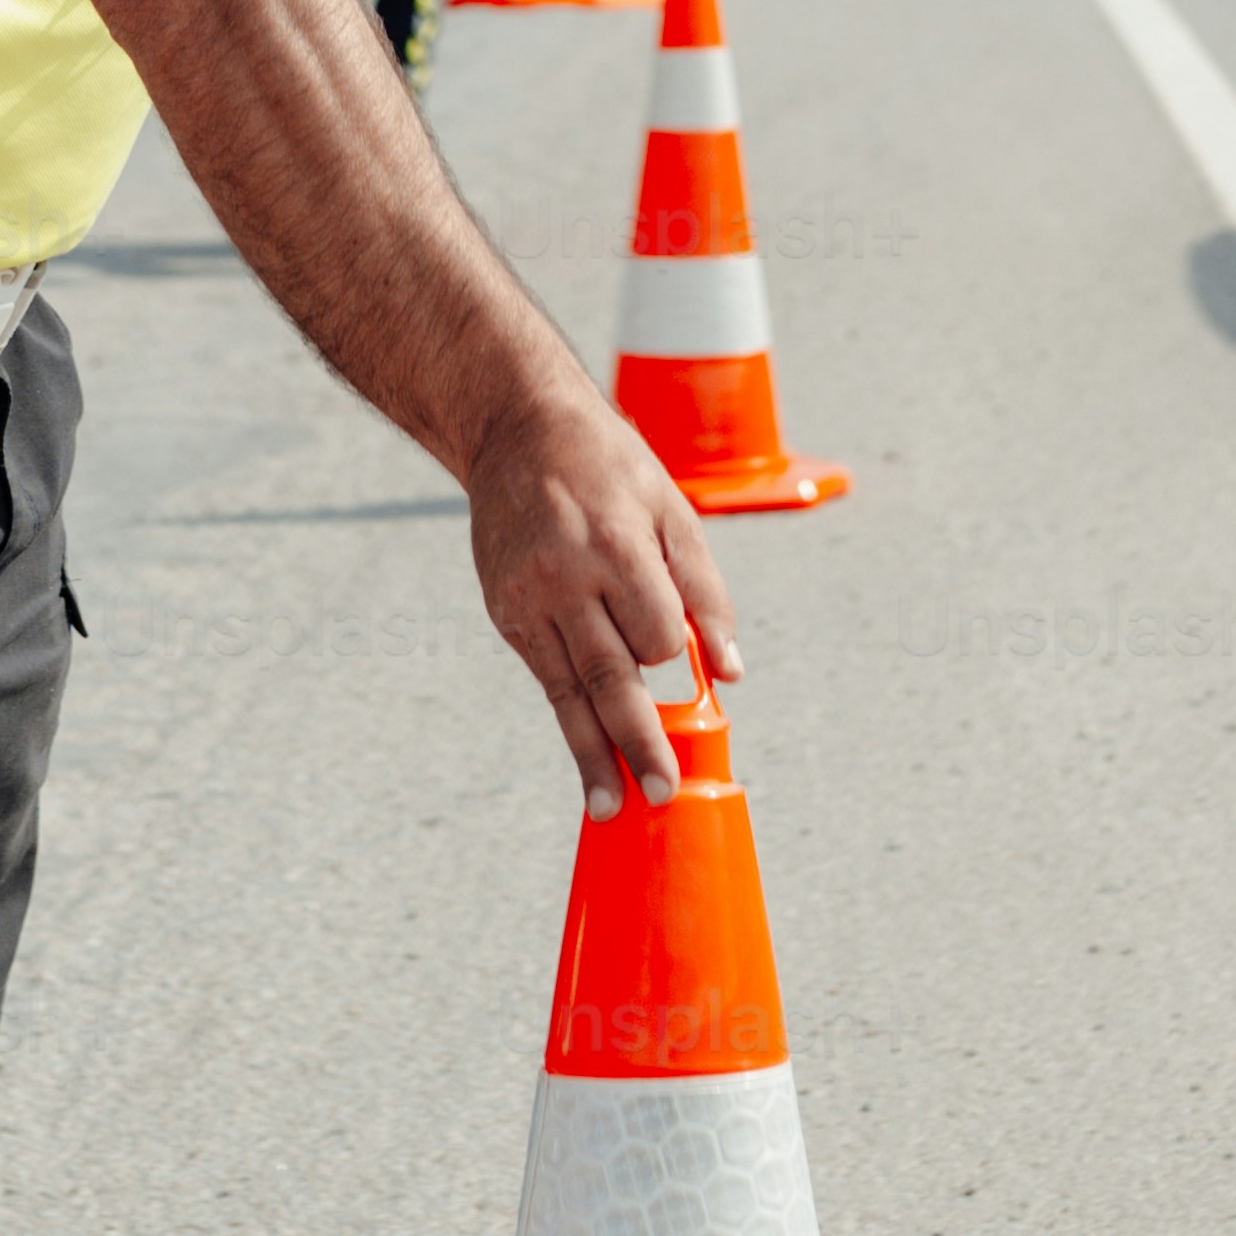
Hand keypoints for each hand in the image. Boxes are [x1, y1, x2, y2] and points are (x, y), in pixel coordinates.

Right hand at [461, 381, 740, 815]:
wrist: (517, 430)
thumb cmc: (610, 467)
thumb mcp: (672, 510)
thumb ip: (704, 591)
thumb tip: (731, 672)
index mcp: (615, 547)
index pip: (656, 634)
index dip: (673, 654)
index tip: (679, 661)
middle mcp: (565, 579)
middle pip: (611, 678)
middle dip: (638, 742)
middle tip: (662, 791)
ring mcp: (527, 598)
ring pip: (569, 691)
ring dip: (592, 753)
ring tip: (611, 804)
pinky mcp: (505, 611)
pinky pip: (545, 675)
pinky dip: (566, 718)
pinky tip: (584, 757)